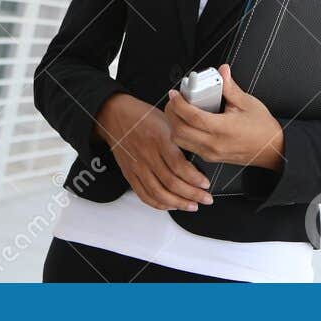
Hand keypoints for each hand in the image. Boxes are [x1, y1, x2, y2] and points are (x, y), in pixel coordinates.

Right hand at [94, 92, 213, 211]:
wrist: (115, 115)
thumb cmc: (143, 116)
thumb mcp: (166, 119)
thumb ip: (181, 136)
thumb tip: (201, 153)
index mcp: (159, 139)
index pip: (179, 165)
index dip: (194, 178)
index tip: (206, 184)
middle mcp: (147, 154)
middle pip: (171, 182)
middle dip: (192, 194)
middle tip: (206, 198)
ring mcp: (137, 166)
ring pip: (159, 193)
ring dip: (178, 203)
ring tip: (192, 205)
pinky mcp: (129, 174)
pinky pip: (144, 195)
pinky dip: (159, 204)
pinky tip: (171, 205)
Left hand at [165, 64, 285, 171]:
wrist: (272, 150)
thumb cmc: (263, 128)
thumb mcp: (248, 103)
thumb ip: (230, 88)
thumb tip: (222, 72)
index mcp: (224, 129)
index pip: (193, 117)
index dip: (180, 104)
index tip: (175, 93)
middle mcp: (214, 144)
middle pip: (180, 131)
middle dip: (172, 113)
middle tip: (175, 99)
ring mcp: (211, 153)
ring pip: (180, 141)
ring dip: (175, 125)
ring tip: (180, 110)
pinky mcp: (211, 158)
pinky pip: (188, 147)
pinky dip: (182, 133)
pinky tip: (188, 122)